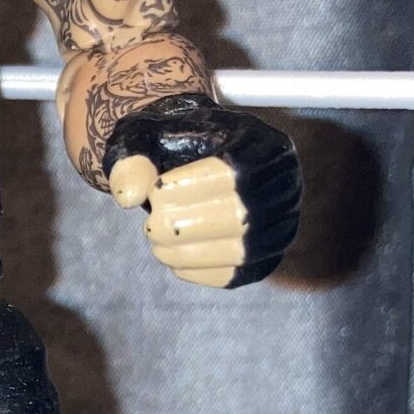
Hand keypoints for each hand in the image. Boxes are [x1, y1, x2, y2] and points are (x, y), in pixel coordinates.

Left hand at [102, 94, 300, 288]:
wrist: (192, 159)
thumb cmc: (169, 146)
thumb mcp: (145, 138)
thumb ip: (131, 159)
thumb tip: (128, 195)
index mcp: (263, 143)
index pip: (236, 173)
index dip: (190, 190)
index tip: (156, 193)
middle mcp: (286, 183)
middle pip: (242, 217)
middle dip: (184, 226)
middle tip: (152, 223)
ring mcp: (282, 224)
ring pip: (240, 251)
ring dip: (187, 253)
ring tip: (157, 241)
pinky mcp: (266, 257)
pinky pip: (236, 275)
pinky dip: (197, 271)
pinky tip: (173, 256)